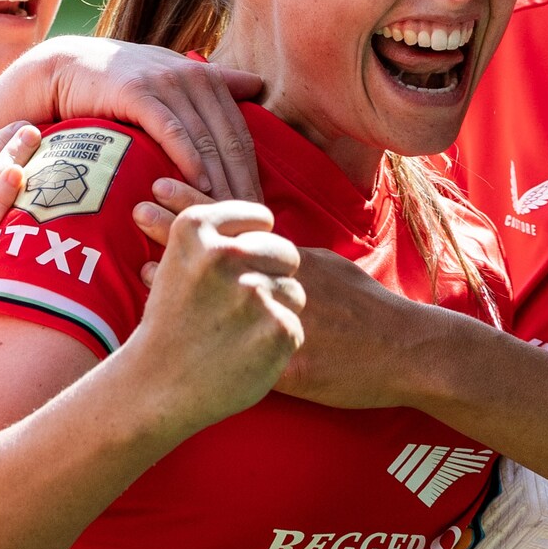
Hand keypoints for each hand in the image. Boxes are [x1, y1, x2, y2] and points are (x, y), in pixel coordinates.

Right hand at [0, 37, 264, 199]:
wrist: (66, 68)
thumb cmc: (121, 82)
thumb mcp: (171, 79)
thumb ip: (215, 83)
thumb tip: (258, 85)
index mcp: (207, 79)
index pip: (240, 134)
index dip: (252, 173)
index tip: (258, 212)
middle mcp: (193, 76)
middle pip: (229, 139)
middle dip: (242, 183)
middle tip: (250, 222)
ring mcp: (166, 82)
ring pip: (204, 137)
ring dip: (220, 178)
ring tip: (228, 214)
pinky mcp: (138, 92)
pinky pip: (172, 129)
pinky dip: (188, 157)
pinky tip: (199, 184)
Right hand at [123, 200, 304, 433]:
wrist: (154, 385)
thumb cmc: (172, 322)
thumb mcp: (178, 262)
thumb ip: (217, 235)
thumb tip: (258, 215)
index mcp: (196, 227)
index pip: (261, 218)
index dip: (255, 245)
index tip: (237, 268)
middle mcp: (227, 253)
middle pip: (286, 252)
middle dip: (272, 276)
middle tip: (241, 307)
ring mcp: (254, 291)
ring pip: (295, 291)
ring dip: (276, 311)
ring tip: (239, 333)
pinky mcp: (278, 327)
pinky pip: (295, 326)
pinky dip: (276, 343)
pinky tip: (246, 354)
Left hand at [134, 176, 428, 409]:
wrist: (412, 352)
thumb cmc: (377, 315)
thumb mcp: (339, 276)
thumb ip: (300, 265)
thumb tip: (270, 252)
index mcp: (296, 260)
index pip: (239, 224)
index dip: (198, 205)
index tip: (161, 185)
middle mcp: (286, 282)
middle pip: (224, 251)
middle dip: (178, 231)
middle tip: (135, 210)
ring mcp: (285, 320)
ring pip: (226, 298)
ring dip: (183, 284)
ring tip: (141, 269)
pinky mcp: (290, 362)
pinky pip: (242, 350)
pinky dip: (209, 341)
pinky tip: (181, 338)